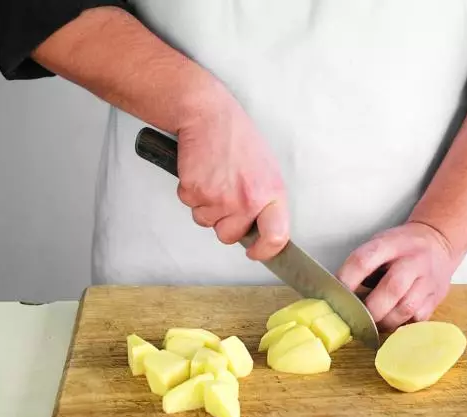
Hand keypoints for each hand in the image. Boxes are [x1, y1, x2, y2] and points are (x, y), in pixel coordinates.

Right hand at [175, 86, 289, 259]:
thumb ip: (265, 201)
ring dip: (205, 205)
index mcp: (272, 193)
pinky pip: (190, 205)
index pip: (276, 237)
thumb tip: (261, 229)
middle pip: (230, 236)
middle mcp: (248, 199)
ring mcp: (220, 197)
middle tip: (224, 195)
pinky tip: (200, 171)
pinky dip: (190, 191)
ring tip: (213, 176)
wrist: (208, 115)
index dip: (264, 251)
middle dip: (222, 222)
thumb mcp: (266, 170)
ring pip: (206, 222)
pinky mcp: (196, 191)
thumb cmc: (237, 139)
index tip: (255, 252)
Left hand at [337, 222, 459, 331]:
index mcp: (391, 243)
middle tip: (356, 319)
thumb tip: (339, 296)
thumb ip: (361, 266)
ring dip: (384, 322)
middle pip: (391, 288)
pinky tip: (391, 321)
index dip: (347, 279)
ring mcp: (428, 280)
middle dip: (370, 309)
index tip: (336, 296)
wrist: (439, 243)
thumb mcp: (379, 244)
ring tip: (372, 325)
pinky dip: (402, 325)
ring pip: (407, 308)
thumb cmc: (400, 247)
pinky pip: (418, 318)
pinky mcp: (436, 298)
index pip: (365, 260)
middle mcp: (413, 261)